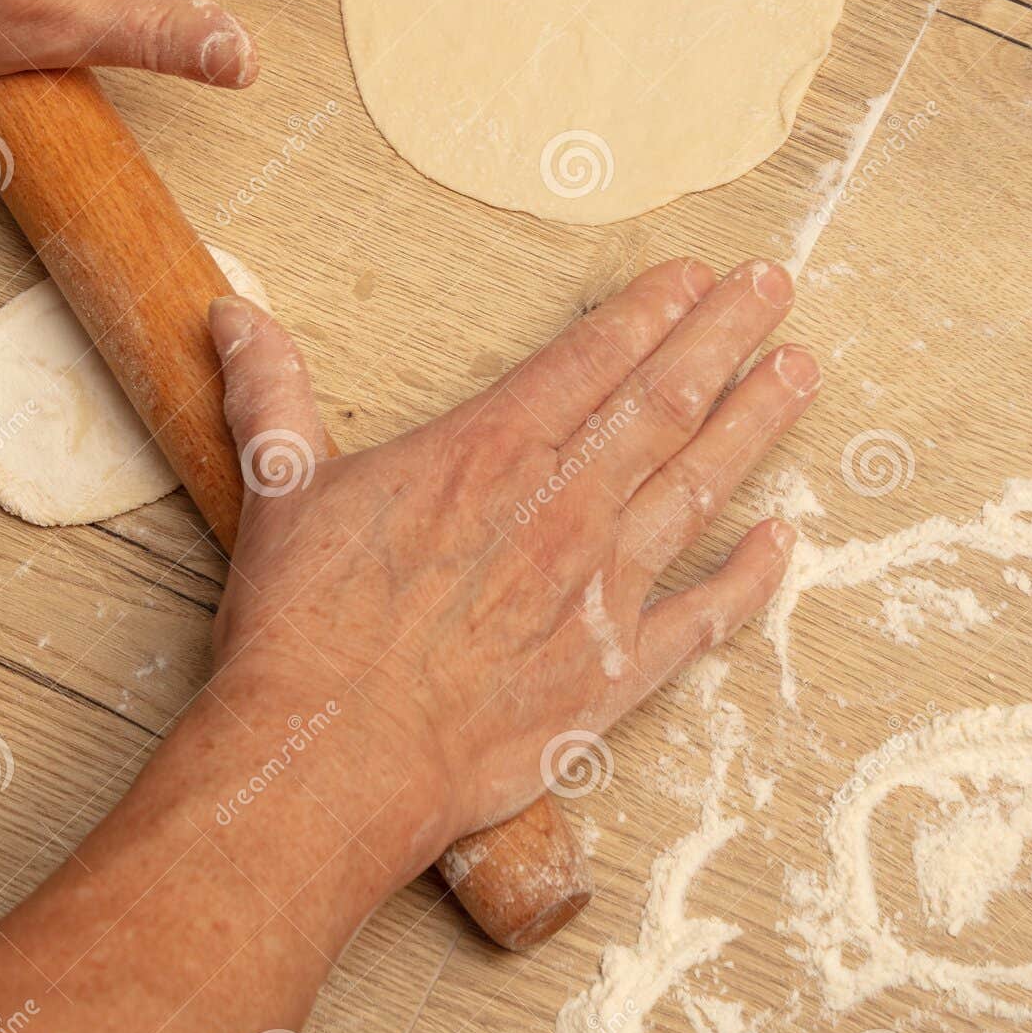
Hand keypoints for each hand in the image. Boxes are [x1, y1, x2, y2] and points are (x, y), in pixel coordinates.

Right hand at [205, 256, 818, 870]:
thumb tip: (230, 310)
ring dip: (755, 424)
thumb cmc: (305, 626)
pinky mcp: (613, 673)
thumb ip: (270, 391)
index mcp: (488, 452)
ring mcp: (599, 590)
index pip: (592, 358)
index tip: (698, 274)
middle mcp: (561, 507)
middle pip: (664, 402)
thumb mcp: (279, 487)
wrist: (332, 757)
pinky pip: (705, 617)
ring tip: (801, 371)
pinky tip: (786, 541)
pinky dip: (752, 579)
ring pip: (699, 487)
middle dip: (725, 336)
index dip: (650, 310)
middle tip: (775, 286)